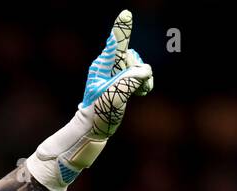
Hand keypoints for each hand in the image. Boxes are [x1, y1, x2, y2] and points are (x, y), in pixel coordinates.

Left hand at [25, 9, 154, 190]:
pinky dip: (143, 82)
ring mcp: (113, 74)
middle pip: (132, 56)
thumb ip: (131, 79)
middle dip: (138, 70)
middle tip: (136, 90)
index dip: (122, 29)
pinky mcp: (120, 82)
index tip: (125, 14)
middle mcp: (107, 66)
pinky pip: (138, 74)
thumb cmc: (99, 115)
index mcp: (102, 66)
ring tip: (138, 94)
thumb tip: (144, 71)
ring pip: (137, 65)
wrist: (92, 131)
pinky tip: (141, 93)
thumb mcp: (115, 97)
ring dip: (142, 78)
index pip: (115, 44)